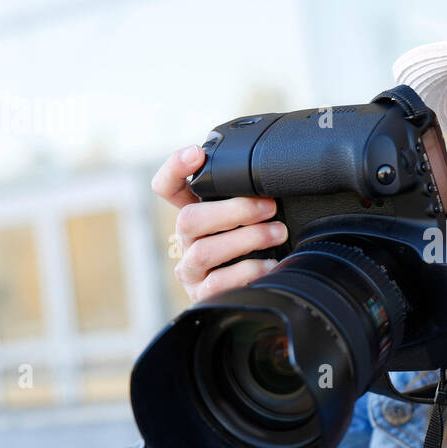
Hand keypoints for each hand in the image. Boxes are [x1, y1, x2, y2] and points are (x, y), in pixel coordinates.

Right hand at [151, 144, 287, 303]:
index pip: (167, 187)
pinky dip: (248, 271)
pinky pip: (219, 282)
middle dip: (234, 210)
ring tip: (278, 234)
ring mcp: (190, 268)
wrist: (255, 292)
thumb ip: (249, 197)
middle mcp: (186, 239)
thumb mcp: (250, 218)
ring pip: (205, 250)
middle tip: (269, 207)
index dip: (174, 168)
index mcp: (193, 213)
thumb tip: (277, 175)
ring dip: (247, 239)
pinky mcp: (201, 294)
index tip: (196, 153)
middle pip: (188, 219)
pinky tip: (270, 265)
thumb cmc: (255, 246)